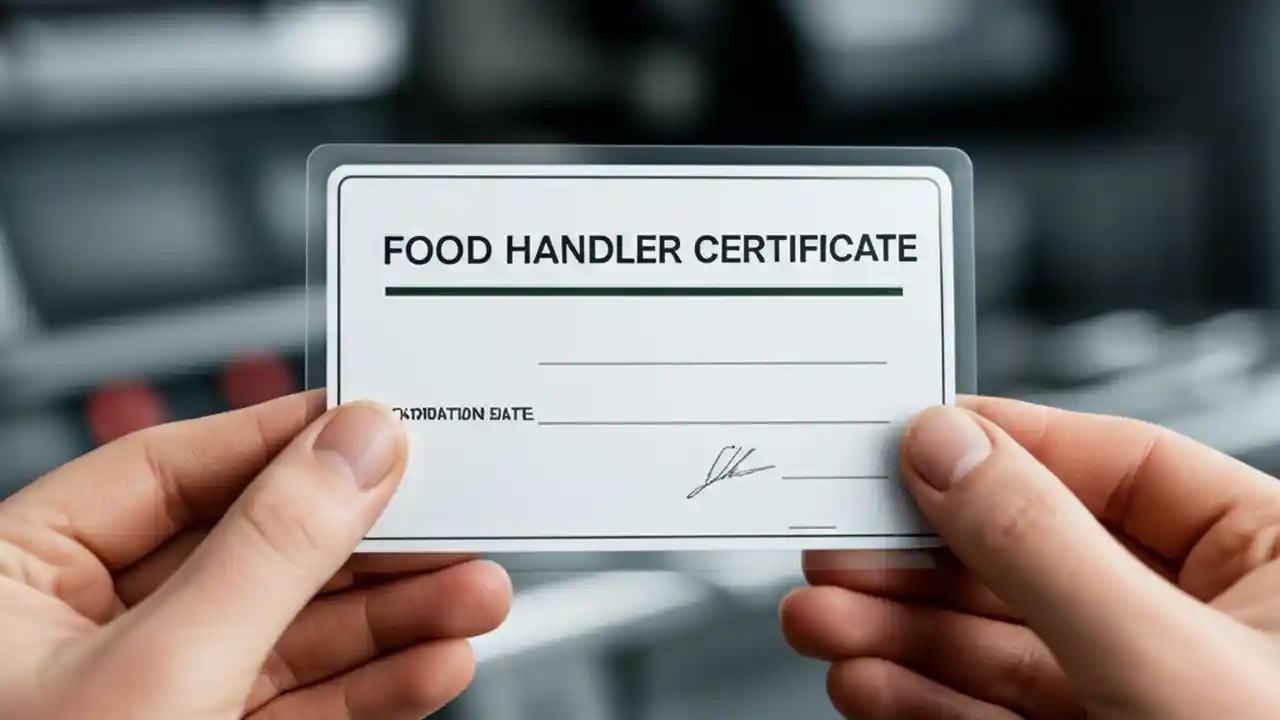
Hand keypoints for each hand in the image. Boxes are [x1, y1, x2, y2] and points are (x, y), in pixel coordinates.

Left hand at [0, 391, 510, 718]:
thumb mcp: (163, 670)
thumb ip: (270, 551)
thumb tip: (357, 447)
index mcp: (22, 574)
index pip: (176, 468)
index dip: (288, 438)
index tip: (381, 420)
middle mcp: (88, 630)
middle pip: (258, 549)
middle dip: (371, 545)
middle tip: (460, 516)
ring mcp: (156, 698)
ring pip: (295, 633)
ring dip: (396, 619)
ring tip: (477, 596)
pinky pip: (303, 707)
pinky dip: (374, 690)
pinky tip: (434, 666)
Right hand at [781, 396, 1279, 718]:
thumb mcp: (1165, 660)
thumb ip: (1045, 548)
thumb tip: (947, 449)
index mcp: (1270, 559)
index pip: (1114, 465)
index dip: (1001, 446)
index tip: (905, 439)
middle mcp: (1204, 624)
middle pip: (1032, 557)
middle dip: (918, 560)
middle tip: (833, 546)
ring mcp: (1143, 698)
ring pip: (1001, 643)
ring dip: (900, 631)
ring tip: (821, 619)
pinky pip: (997, 716)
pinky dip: (925, 699)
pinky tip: (867, 681)